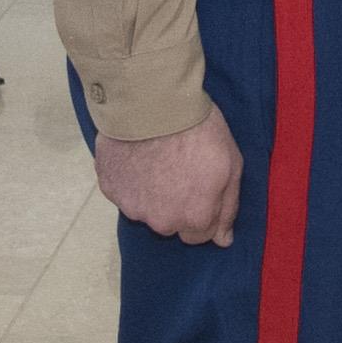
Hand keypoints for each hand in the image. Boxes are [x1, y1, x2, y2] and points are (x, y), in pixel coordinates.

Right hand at [95, 110, 241, 243]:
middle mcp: (162, 221)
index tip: (200, 185)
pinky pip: (123, 192)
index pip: (199, 235)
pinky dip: (130, 179)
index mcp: (194, 218)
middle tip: (178, 170)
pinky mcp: (110, 188)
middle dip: (175, 205)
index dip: (202, 210)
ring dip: (151, 193)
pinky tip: (137, 156)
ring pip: (145, 209)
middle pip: (170, 224)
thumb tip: (222, 240)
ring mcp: (132, 206)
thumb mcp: (232, 164)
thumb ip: (228, 207)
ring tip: (156, 159)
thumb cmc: (199, 130)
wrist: (154, 101)